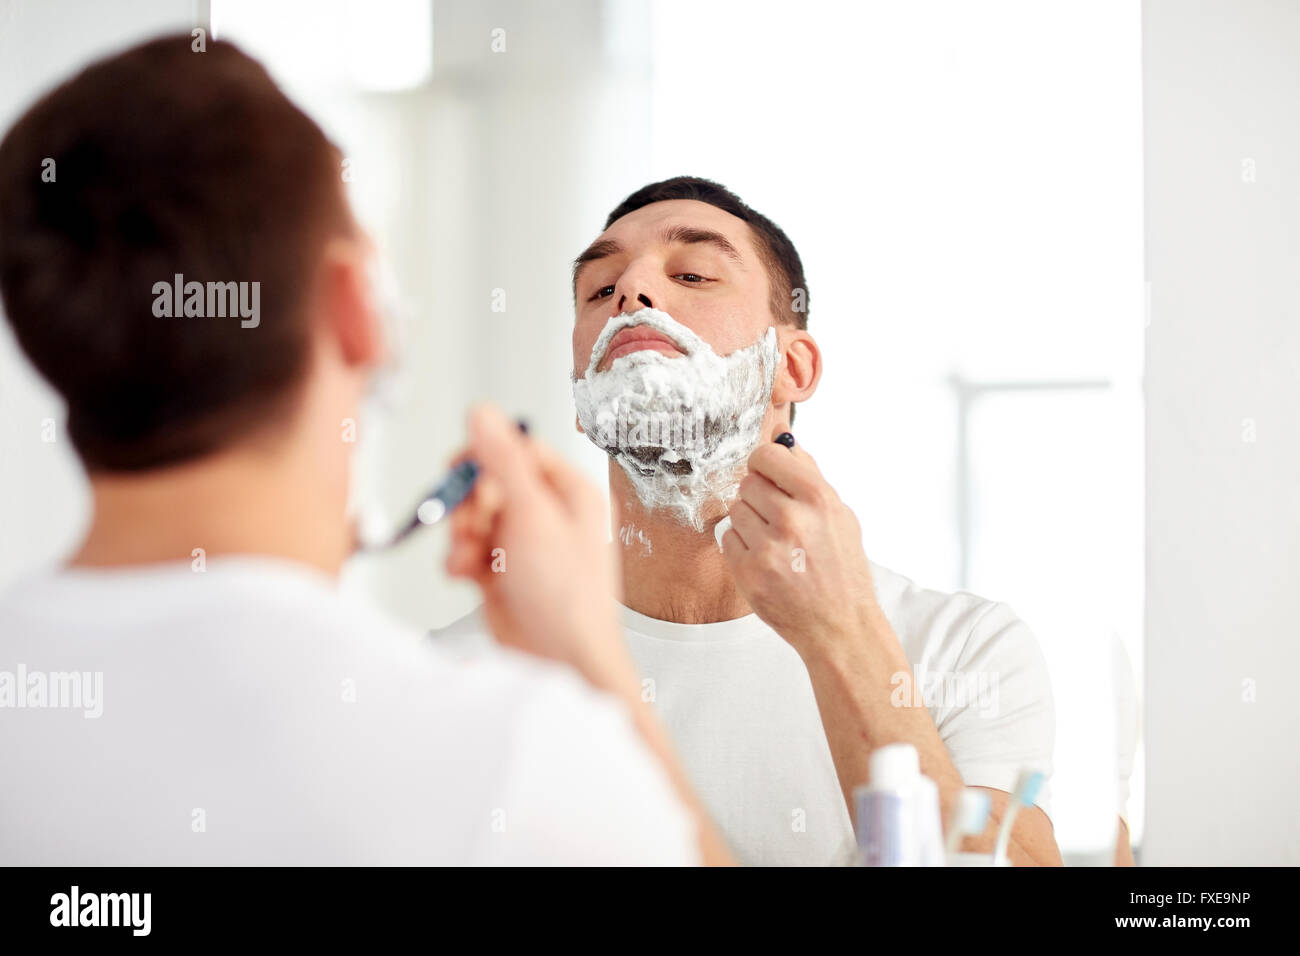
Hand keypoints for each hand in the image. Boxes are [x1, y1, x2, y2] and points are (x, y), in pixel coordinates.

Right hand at [445, 405, 631, 689]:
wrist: (560, 661)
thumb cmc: (566, 597)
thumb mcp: (531, 516)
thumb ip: (503, 462)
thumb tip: (485, 414)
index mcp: (570, 492)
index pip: (520, 450)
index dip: (485, 456)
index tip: (458, 465)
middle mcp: (550, 515)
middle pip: (490, 484)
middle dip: (471, 506)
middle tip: (471, 526)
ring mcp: (526, 546)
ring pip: (476, 519)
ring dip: (463, 537)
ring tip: (471, 558)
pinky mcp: (504, 573)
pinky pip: (471, 550)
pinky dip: (462, 561)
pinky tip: (468, 576)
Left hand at [719, 436, 881, 656]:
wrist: (840, 624)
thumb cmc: (841, 568)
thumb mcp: (839, 514)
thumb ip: (809, 473)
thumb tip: (781, 436)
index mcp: (818, 499)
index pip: (766, 455)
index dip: (764, 464)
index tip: (769, 475)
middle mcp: (792, 520)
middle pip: (747, 482)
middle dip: (758, 496)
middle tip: (776, 517)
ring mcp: (767, 549)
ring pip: (735, 510)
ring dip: (749, 522)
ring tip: (774, 542)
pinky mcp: (748, 573)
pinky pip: (727, 538)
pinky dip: (740, 546)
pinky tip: (765, 560)